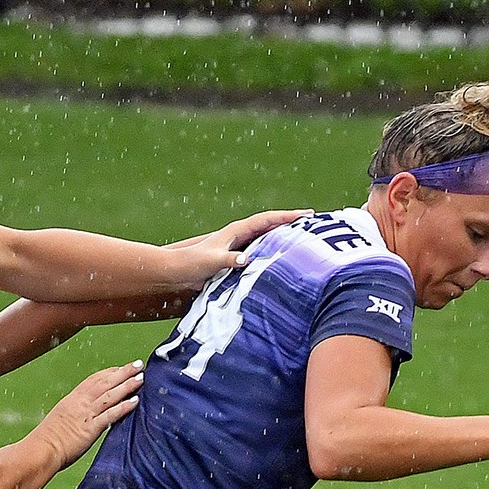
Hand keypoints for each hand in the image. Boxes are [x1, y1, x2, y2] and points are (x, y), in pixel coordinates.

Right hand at [28, 361, 144, 469]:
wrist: (41, 450)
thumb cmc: (46, 439)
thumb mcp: (60, 419)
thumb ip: (73, 414)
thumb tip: (81, 417)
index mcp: (72, 399)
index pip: (93, 380)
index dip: (109, 373)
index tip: (120, 368)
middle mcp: (80, 403)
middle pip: (105, 382)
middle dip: (122, 372)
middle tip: (137, 364)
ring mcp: (86, 415)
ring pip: (110, 395)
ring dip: (127, 385)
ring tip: (141, 377)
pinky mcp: (91, 429)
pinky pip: (110, 415)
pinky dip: (123, 406)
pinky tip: (135, 401)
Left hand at [170, 208, 310, 280]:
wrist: (176, 272)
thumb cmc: (192, 264)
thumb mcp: (211, 261)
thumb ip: (229, 259)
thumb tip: (246, 259)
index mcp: (236, 231)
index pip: (266, 220)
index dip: (286, 216)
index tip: (306, 215)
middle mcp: (239, 235)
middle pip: (270, 225)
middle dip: (291, 221)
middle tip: (313, 220)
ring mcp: (239, 246)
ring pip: (267, 237)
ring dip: (284, 236)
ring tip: (305, 237)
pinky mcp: (237, 259)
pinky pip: (261, 251)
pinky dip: (274, 251)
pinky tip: (283, 259)